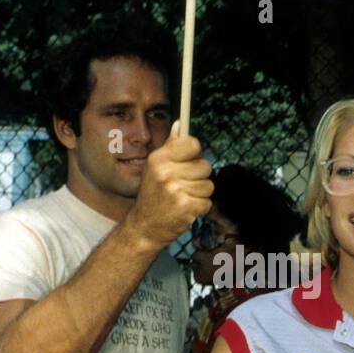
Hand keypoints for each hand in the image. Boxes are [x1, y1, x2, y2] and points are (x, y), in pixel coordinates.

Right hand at [124, 121, 212, 249]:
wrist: (144, 228)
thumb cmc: (152, 196)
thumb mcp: (155, 168)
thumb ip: (170, 147)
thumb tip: (180, 124)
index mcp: (159, 159)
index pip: (192, 144)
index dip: (195, 153)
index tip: (190, 160)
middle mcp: (166, 173)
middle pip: (205, 166)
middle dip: (199, 177)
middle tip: (184, 186)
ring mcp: (176, 191)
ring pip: (209, 185)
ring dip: (200, 194)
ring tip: (183, 198)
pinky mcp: (186, 207)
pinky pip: (207, 202)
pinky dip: (200, 208)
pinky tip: (185, 209)